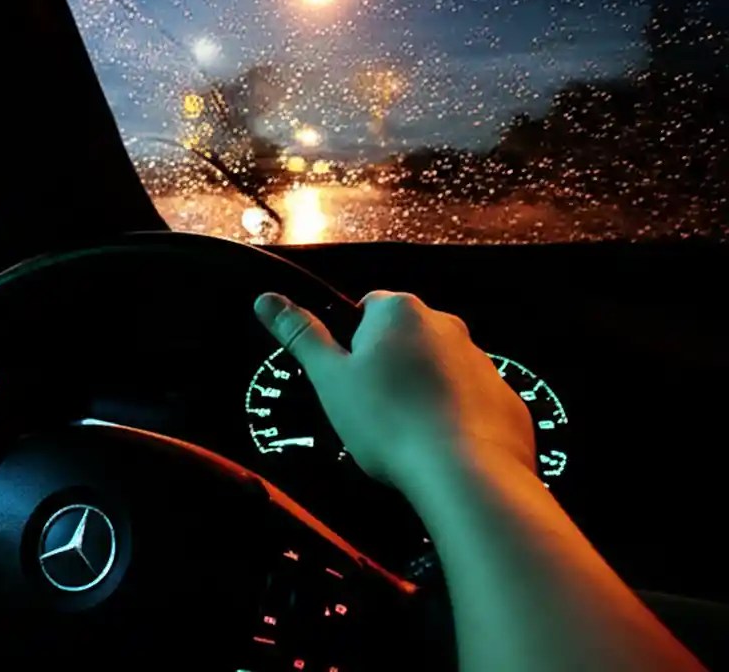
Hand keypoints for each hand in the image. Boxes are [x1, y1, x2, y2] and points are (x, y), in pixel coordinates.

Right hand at [253, 291, 533, 491]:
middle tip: (370, 410)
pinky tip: (440, 448)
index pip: (366, 307)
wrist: (466, 473)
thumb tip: (264, 298)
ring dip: (421, 391)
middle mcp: (447, 324)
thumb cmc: (387, 420)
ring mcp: (483, 361)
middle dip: (388, 366)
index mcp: (400, 311)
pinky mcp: (506, 398)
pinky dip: (455, 417)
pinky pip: (470, 400)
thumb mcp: (329, 379)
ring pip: (438, 369)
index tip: (348, 380)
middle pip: (405, 338)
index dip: (351, 343)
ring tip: (405, 434)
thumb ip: (300, 335)